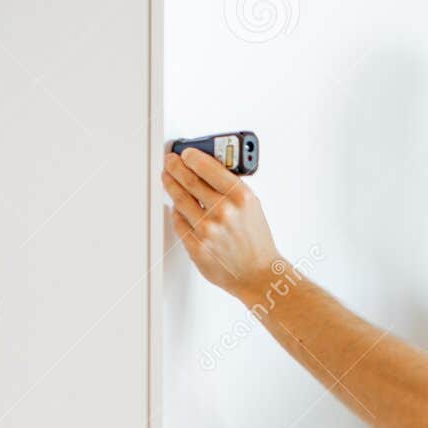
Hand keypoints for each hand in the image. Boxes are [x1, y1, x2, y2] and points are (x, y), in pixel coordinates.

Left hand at [161, 147, 281, 299]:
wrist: (258, 273)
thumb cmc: (256, 241)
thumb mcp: (253, 206)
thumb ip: (231, 187)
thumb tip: (207, 169)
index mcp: (240, 197)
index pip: (207, 167)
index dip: (191, 157)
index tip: (185, 153)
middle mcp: (223, 211)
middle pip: (188, 180)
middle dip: (175, 167)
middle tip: (171, 162)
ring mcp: (207, 229)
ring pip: (179, 200)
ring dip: (171, 186)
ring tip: (169, 180)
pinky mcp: (196, 246)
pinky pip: (179, 223)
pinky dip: (177, 213)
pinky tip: (178, 208)